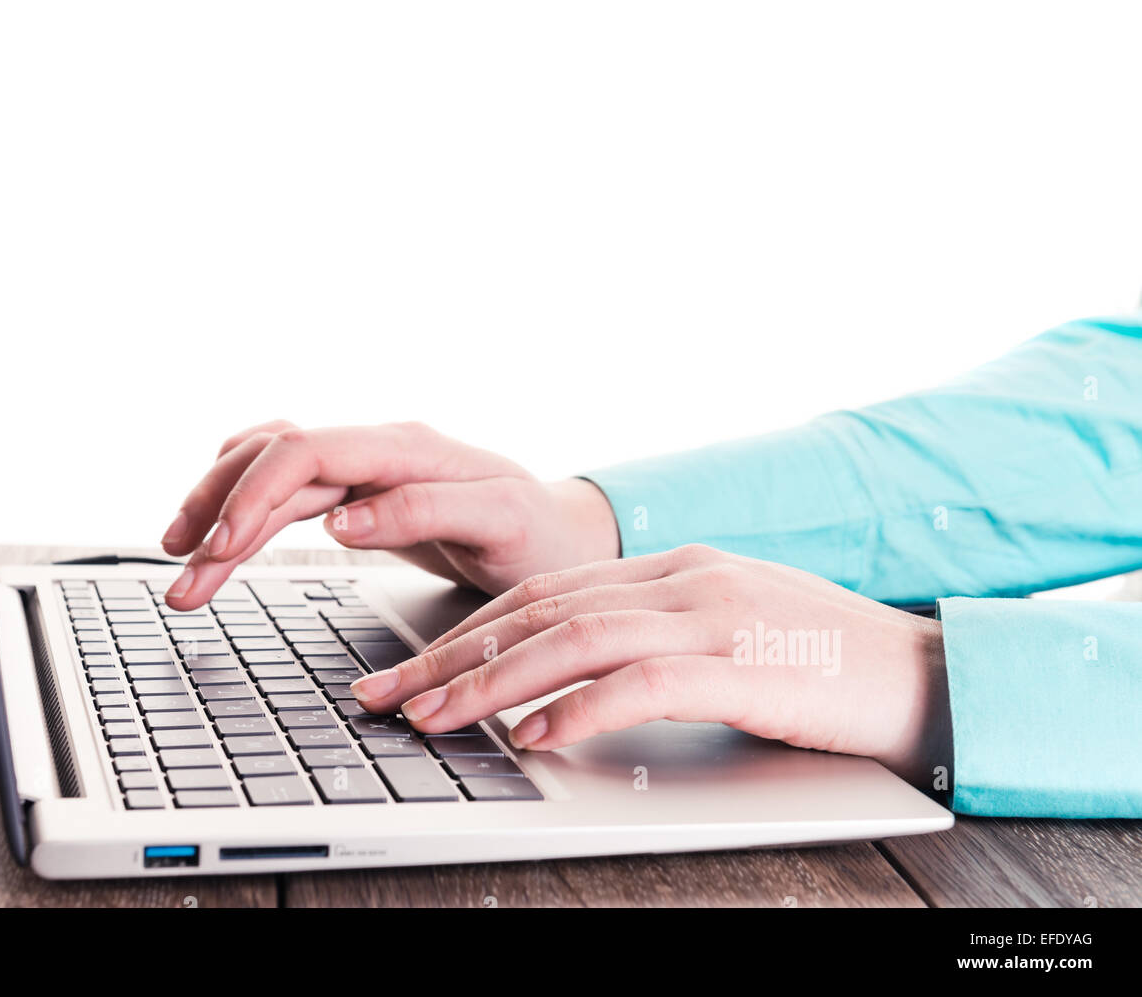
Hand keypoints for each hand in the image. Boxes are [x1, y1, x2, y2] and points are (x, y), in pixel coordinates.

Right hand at [159, 420, 619, 610]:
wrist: (560, 534)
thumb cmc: (538, 532)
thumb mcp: (498, 525)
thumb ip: (424, 513)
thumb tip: (340, 522)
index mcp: (407, 448)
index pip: (305, 451)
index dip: (252, 496)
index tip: (218, 549)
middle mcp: (377, 448)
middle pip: (272, 458)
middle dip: (218, 511)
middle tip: (181, 576)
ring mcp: (365, 467)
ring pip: (268, 472)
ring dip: (219, 513)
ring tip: (181, 566)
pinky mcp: (358, 492)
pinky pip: (286, 489)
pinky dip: (244, 512)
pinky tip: (218, 537)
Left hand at [351, 544, 952, 786]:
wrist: (921, 673)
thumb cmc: (816, 661)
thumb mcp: (720, 633)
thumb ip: (646, 644)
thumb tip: (560, 689)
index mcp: (667, 567)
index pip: (543, 593)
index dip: (467, 633)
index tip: (409, 672)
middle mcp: (678, 577)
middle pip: (537, 609)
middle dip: (450, 656)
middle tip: (383, 696)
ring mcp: (710, 613)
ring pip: (571, 637)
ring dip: (491, 682)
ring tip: (431, 719)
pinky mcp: (741, 662)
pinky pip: (641, 681)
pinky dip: (578, 709)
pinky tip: (534, 737)